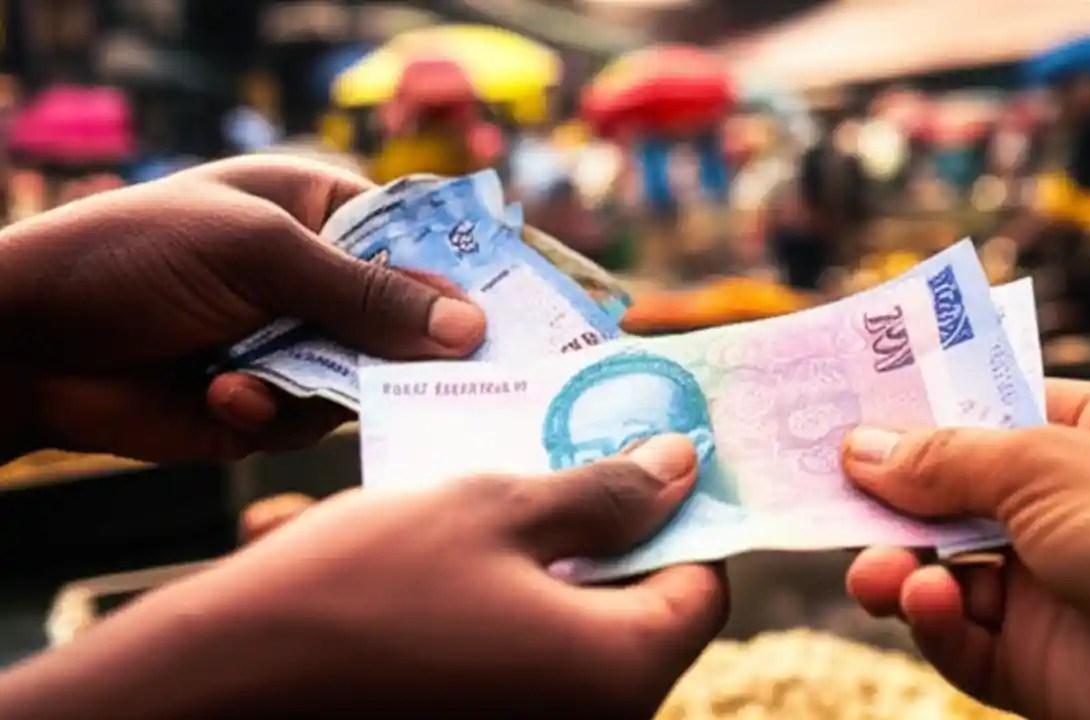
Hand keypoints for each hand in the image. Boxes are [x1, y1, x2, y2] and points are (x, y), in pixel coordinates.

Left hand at [0, 156, 484, 461]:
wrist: (27, 346)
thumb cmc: (135, 260)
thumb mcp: (259, 254)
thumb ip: (366, 294)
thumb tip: (471, 327)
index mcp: (318, 210)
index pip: (416, 238)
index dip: (463, 274)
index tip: (510, 314)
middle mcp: (316, 278)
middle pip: (406, 319)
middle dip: (411, 349)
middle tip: (459, 379)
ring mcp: (293, 342)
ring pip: (368, 381)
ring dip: (312, 385)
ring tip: (247, 378)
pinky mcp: (268, 404)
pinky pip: (312, 421)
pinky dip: (269, 413)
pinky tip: (218, 396)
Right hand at [0, 435, 725, 718]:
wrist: (217, 684)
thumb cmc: (361, 585)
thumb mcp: (492, 510)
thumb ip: (599, 494)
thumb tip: (680, 469)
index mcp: (614, 672)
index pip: (699, 589)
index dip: (682, 516)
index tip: (648, 456)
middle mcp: (584, 719)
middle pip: (628, 605)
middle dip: (594, 525)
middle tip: (555, 455)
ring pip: (557, 620)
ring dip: (527, 554)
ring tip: (469, 492)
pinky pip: (503, 650)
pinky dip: (482, 596)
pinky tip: (423, 545)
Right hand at [841, 379, 1089, 719]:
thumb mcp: (1055, 469)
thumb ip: (949, 459)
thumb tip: (861, 447)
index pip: (988, 410)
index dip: (918, 409)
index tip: (845, 409)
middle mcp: (1072, 510)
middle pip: (950, 495)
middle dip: (890, 499)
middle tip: (822, 494)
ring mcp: (1055, 590)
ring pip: (943, 570)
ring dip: (897, 568)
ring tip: (874, 574)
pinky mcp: (1039, 663)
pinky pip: (962, 638)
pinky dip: (934, 622)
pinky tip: (930, 606)